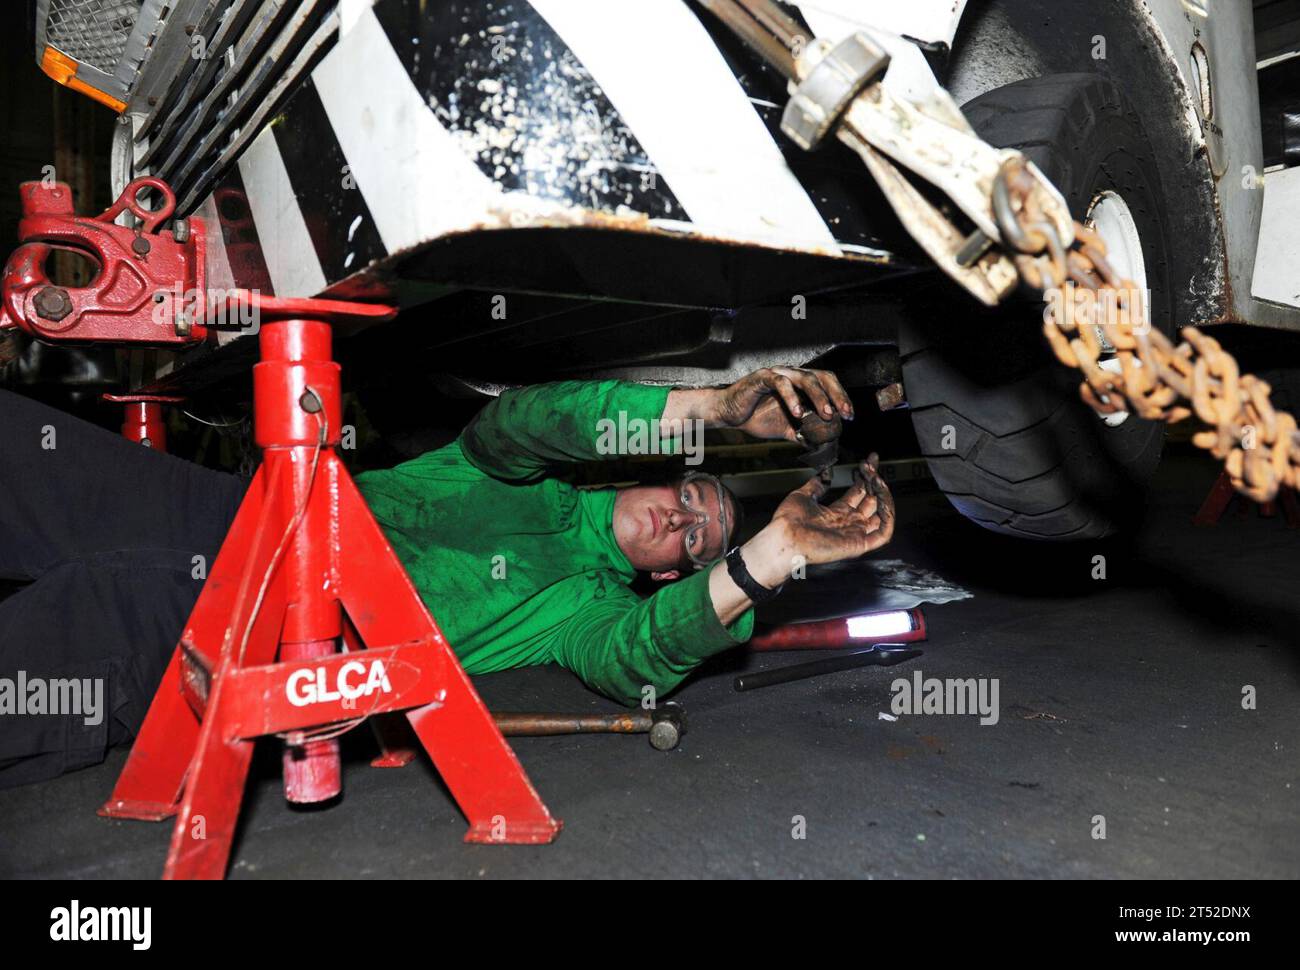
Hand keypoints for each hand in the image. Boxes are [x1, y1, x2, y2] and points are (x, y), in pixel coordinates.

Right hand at [711, 367, 853, 441]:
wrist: (728, 413)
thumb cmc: (756, 417)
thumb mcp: (787, 429)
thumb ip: (805, 433)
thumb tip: (824, 446)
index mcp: (800, 384)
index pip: (828, 384)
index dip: (841, 397)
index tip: (850, 416)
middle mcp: (792, 374)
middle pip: (822, 377)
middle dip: (836, 395)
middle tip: (844, 414)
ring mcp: (777, 373)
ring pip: (805, 378)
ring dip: (819, 396)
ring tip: (827, 414)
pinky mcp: (762, 377)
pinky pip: (780, 383)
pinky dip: (792, 398)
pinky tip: (798, 414)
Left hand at [770, 455, 894, 565]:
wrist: (784, 537)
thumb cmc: (788, 520)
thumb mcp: (803, 495)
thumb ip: (817, 484)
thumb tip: (824, 472)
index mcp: (838, 513)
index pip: (860, 492)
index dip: (867, 476)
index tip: (870, 459)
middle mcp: (849, 523)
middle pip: (873, 500)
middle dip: (875, 480)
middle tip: (870, 464)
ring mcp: (855, 534)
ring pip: (882, 515)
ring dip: (883, 495)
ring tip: (876, 477)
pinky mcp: (859, 545)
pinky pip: (883, 534)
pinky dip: (888, 517)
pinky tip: (883, 498)